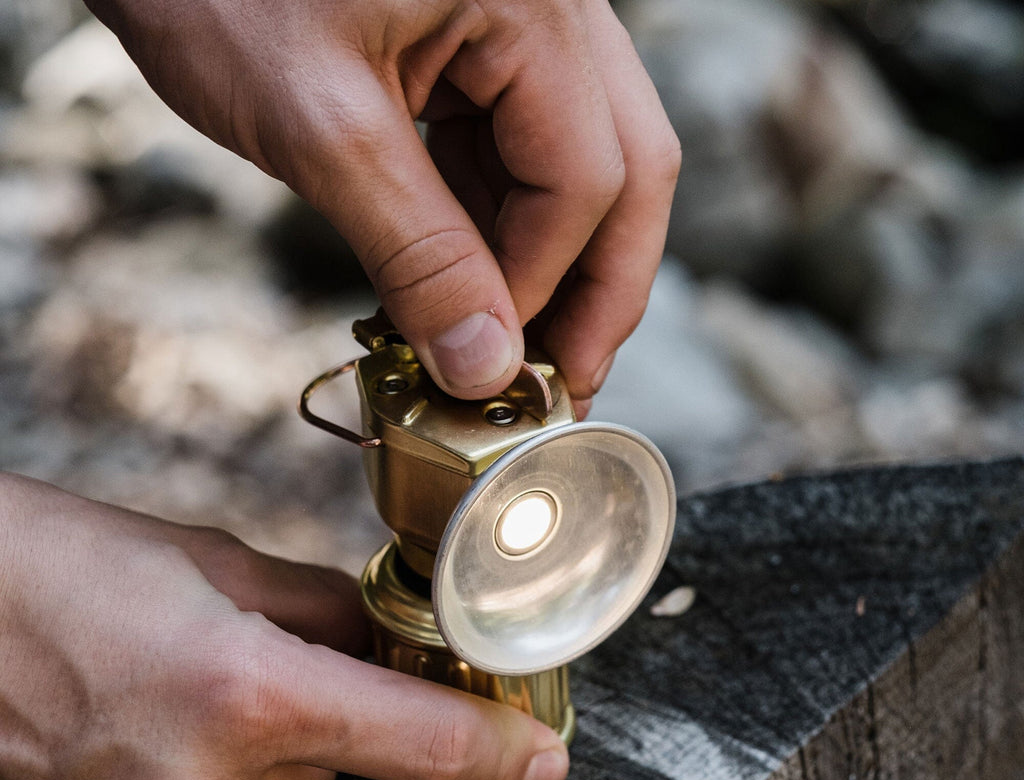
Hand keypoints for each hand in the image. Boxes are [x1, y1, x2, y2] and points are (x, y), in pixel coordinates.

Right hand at [0, 474, 567, 779]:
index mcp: (244, 694)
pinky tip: (109, 753)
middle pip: (321, 778)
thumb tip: (382, 642)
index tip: (537, 766)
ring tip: (149, 704)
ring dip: (228, 770)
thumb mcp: (206, 563)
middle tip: (228, 673)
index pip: (413, 741)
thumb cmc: (47, 567)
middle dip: (304, 729)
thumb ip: (316, 612)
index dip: (491, 753)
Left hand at [84, 0, 679, 414]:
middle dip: (594, 291)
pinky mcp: (479, 43)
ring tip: (499, 348)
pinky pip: (518, 149)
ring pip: (579, 168)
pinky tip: (461, 282)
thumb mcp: (320, 128)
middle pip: (624, 172)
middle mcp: (555, 4)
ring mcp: (522, 21)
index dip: (544, 290)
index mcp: (534, 1)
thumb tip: (485, 368)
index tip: (491, 368)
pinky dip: (495, 226)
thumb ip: (417, 254)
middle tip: (559, 385)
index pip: (585, 180)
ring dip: (545, 266)